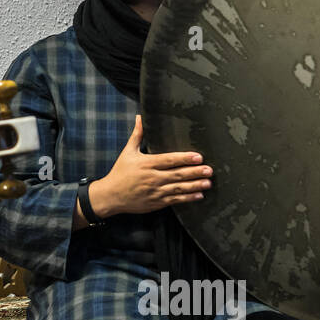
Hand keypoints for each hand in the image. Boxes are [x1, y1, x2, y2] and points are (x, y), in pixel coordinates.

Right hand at [87, 115, 211, 217]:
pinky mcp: (156, 203)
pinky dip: (187, 198)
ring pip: (178, 188)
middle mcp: (152, 178)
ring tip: (208, 182)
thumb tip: (140, 117)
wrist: (111, 196)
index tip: (198, 157)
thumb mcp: (127, 152)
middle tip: (209, 169)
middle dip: (194, 172)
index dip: (184, 158)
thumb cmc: (120, 172)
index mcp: (146, 164)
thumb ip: (137, 135)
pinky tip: (199, 195)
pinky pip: (175, 200)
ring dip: (194, 185)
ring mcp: (155, 191)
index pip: (168, 160)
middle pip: (177, 174)